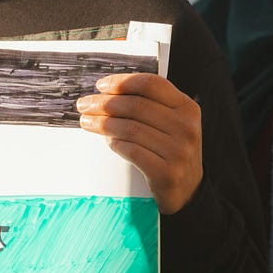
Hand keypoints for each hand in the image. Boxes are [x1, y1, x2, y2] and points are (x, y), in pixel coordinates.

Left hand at [77, 72, 202, 213]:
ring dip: (103, 123)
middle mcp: (186, 127)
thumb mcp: (171, 123)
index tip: (101, 85)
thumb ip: (148, 104)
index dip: (122, 82)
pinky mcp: (166, 173)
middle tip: (84, 105)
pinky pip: (132, 151)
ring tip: (86, 122)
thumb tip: (106, 92)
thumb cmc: (171, 150)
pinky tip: (107, 141)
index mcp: (187, 108)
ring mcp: (178, 151)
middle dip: (104, 103)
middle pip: (136, 105)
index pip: (151, 84)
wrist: (188, 190)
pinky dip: (115, 143)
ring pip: (130, 128)